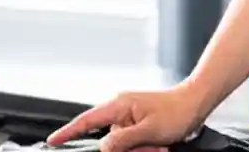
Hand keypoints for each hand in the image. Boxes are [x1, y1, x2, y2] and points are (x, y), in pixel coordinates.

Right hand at [46, 83, 208, 151]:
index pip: (87, 121)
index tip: (53, 141)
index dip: (68, 132)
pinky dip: (144, 146)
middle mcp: (121, 109)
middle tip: (150, 148)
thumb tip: (104, 147)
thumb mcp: (149, 130)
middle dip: (129, 150)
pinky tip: (158, 144)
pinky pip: (133, 141)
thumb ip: (123, 140)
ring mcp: (129, 116)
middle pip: (110, 141)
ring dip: (140, 150)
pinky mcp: (138, 122)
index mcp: (119, 105)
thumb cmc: (176, 111)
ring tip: (159, 145)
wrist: (195, 103)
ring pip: (124, 145)